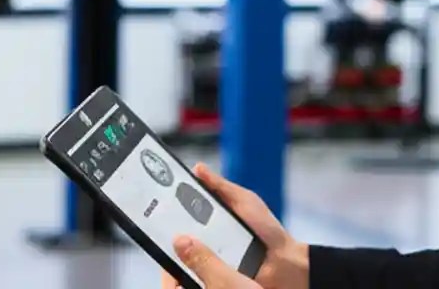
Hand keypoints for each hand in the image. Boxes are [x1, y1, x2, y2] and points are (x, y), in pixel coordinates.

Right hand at [161, 163, 308, 288]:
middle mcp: (208, 233)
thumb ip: (222, 186)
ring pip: (187, 248)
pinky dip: (191, 264)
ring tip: (169, 238)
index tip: (155, 196)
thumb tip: (198, 168)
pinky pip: (197, 267)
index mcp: (214, 214)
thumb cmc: (267, 228)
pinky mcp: (213, 270)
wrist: (283, 261)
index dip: (171, 202)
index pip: (186, 206)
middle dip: (170, 225)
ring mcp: (210, 253)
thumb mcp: (244, 200)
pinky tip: (184, 258)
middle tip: (157, 220)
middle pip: (182, 228)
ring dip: (180, 245)